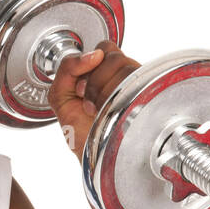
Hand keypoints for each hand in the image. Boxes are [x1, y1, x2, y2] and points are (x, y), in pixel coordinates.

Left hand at [49, 40, 140, 156]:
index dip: (87, 63)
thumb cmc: (83, 133)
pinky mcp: (148, 93)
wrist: (97, 160)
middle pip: (109, 53)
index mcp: (107, 73)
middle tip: (89, 103)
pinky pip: (131, 76)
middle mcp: (125, 76)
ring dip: (100, 90)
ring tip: (98, 110)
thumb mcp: (60, 97)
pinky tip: (108, 111)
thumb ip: (67, 69)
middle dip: (91, 80)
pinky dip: (111, 94)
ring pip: (120, 63)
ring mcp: (139, 84)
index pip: (104, 48)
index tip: (79, 89)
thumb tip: (94, 54)